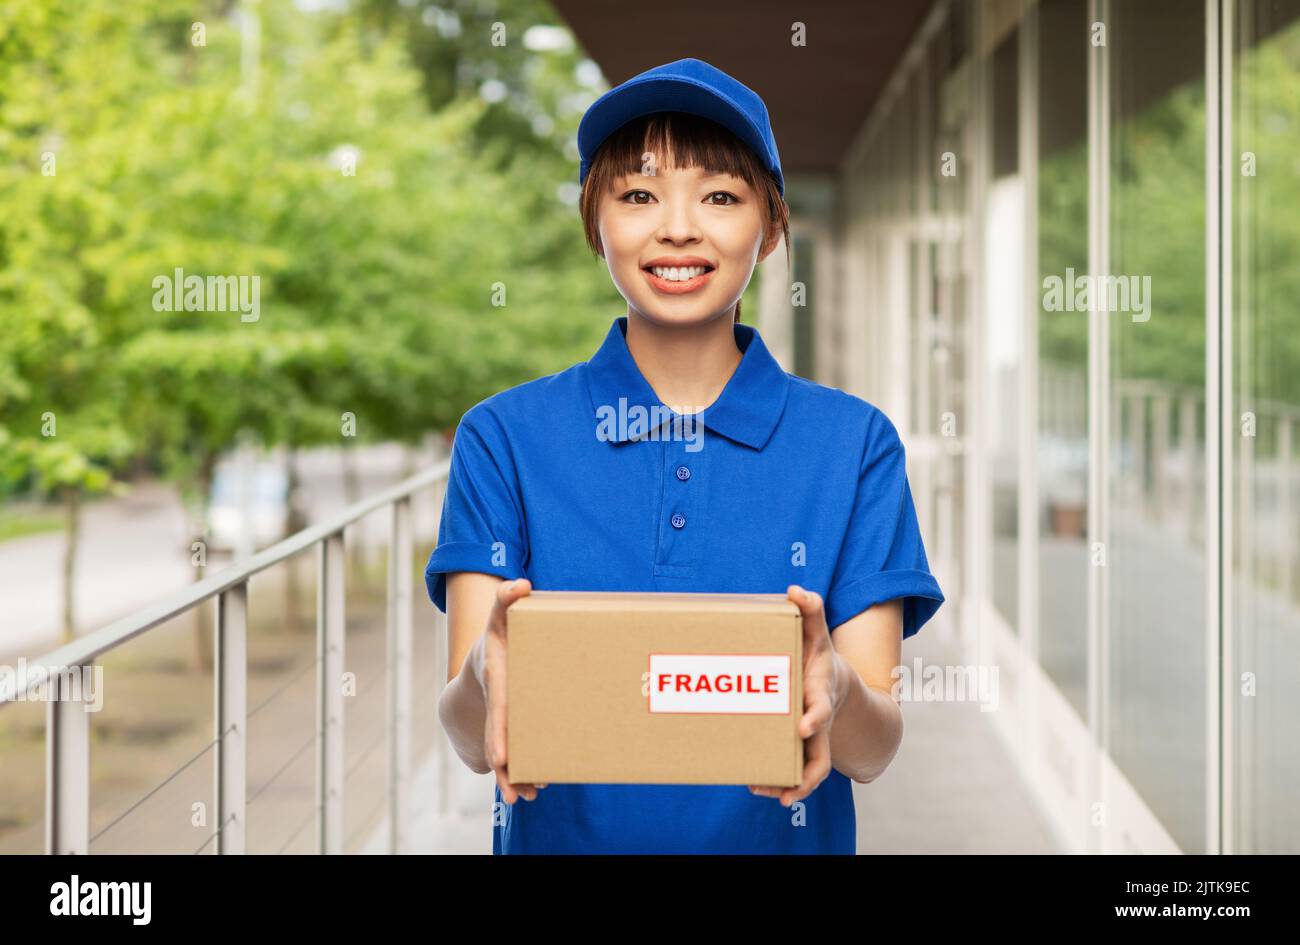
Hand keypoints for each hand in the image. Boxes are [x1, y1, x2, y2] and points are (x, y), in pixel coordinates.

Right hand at [479, 577, 546, 803]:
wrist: (484, 658)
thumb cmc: (502, 634)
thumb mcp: (500, 617)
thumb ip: (507, 599)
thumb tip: (520, 585)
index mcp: (495, 680)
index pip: (498, 709)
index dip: (498, 733)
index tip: (501, 758)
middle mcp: (496, 701)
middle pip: (498, 738)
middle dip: (505, 765)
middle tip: (513, 791)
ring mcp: (500, 716)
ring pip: (504, 750)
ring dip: (513, 776)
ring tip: (525, 798)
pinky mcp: (509, 724)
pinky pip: (514, 749)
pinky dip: (521, 769)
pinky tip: (534, 787)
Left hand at [748, 585, 844, 806]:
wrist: (833, 679)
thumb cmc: (816, 654)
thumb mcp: (816, 631)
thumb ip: (810, 609)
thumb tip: (794, 590)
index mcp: (820, 694)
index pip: (821, 708)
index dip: (814, 718)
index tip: (802, 726)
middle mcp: (818, 721)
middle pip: (820, 758)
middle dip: (805, 777)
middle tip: (785, 794)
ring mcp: (810, 738)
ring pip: (808, 772)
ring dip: (787, 785)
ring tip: (759, 790)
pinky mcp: (799, 746)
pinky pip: (793, 770)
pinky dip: (776, 780)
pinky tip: (753, 783)